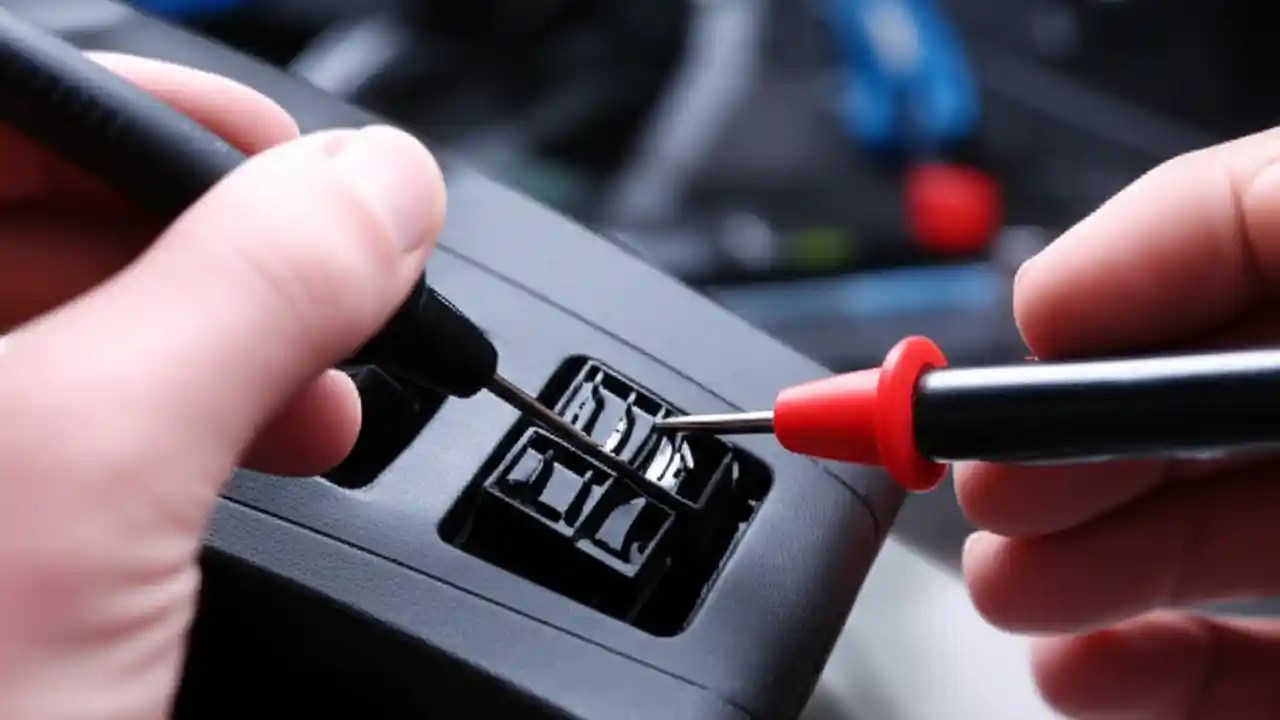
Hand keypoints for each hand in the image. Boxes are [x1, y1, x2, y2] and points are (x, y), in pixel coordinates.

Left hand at [0, 53, 444, 717]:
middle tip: (342, 290)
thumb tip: (383, 187)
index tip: (303, 165)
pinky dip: (208, 417)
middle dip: (222, 243)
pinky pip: (102, 422)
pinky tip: (269, 449)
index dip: (153, 115)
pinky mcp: (0, 543)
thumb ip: (251, 295)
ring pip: (83, 323)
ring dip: (235, 338)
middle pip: (42, 215)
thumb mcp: (90, 483)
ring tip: (326, 395)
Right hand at [956, 129, 1279, 717]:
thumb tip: (1061, 302)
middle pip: (1199, 402)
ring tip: (1006, 586)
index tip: (1033, 330)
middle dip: (1069, 445)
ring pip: (1210, 539)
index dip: (1122, 270)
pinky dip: (1154, 679)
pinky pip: (1258, 675)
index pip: (1251, 225)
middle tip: (986, 483)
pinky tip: (1080, 672)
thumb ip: (1255, 220)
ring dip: (1078, 567)